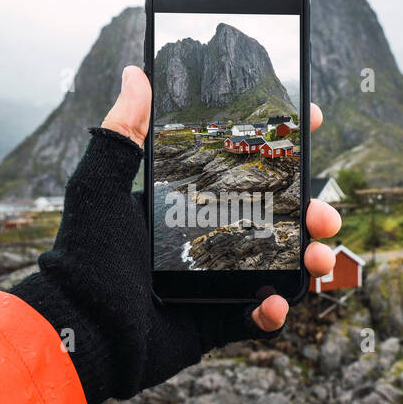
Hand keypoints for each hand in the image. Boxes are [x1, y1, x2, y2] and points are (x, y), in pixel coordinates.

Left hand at [9, 65, 340, 403]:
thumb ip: (121, 134)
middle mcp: (203, 239)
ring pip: (277, 266)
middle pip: (274, 218)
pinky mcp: (213, 322)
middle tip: (323, 215)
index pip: (241, 167)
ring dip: (306, 261)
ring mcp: (213, 282)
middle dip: (310, 213)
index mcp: (184, 203)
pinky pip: (255, 318)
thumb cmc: (84, 257)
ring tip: (318, 260)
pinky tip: (275, 303)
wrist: (79, 330)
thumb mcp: (99, 188)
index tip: (309, 121)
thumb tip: (134, 74)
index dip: (281, 146)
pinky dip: (273, 313)